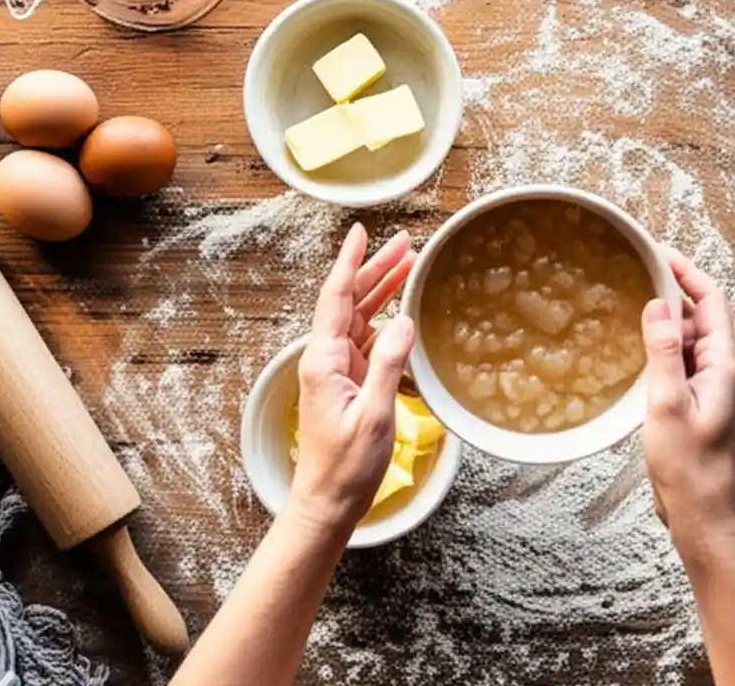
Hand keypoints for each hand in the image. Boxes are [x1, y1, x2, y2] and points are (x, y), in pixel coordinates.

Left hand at [290, 223, 415, 532]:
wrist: (328, 503)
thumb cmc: (346, 467)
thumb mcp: (375, 416)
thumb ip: (389, 366)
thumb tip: (404, 320)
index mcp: (324, 361)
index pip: (336, 298)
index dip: (350, 263)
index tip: (361, 232)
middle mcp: (327, 360)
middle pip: (350, 302)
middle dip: (376, 270)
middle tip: (406, 243)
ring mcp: (338, 372)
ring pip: (361, 320)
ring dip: (383, 293)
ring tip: (410, 266)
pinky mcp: (350, 386)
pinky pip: (368, 344)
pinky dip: (386, 323)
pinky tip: (404, 313)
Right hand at [640, 249, 734, 553]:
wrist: (702, 514)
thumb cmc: (689, 466)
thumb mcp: (668, 403)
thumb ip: (664, 352)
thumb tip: (658, 305)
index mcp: (724, 364)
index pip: (710, 300)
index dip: (686, 272)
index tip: (657, 252)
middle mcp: (721, 370)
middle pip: (698, 315)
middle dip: (669, 292)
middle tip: (631, 275)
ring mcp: (708, 387)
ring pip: (685, 340)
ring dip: (661, 323)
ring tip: (625, 308)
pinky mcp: (693, 403)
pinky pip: (677, 363)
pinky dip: (658, 350)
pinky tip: (633, 351)